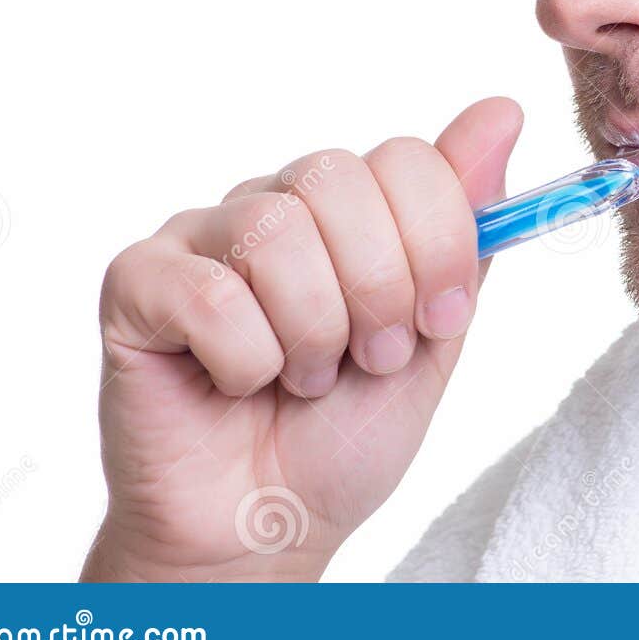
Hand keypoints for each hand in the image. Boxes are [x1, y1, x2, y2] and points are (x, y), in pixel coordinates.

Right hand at [82, 97, 522, 580]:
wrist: (267, 529)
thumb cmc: (344, 434)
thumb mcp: (437, 333)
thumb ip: (469, 229)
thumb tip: (502, 110)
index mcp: (350, 209)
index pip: (406, 157)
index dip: (438, 243)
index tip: (439, 320)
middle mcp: (274, 203)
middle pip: (337, 177)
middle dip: (378, 289)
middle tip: (370, 358)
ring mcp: (199, 236)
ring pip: (273, 231)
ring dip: (312, 333)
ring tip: (304, 379)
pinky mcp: (136, 282)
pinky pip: (208, 292)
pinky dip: (245, 361)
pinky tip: (236, 385)